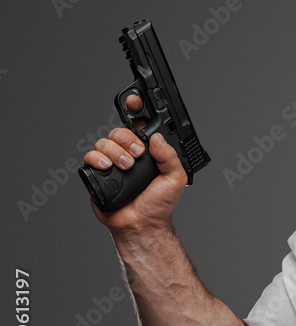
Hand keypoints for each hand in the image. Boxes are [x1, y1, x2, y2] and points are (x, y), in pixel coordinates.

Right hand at [82, 94, 187, 231]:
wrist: (141, 224)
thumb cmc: (159, 204)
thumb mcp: (175, 178)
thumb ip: (170, 157)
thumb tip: (157, 138)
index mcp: (147, 151)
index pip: (139, 125)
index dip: (136, 110)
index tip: (135, 102)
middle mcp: (128, 153)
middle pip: (119, 131)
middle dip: (127, 139)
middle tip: (138, 155)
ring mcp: (112, 162)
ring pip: (104, 141)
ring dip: (115, 151)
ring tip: (127, 167)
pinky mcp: (97, 173)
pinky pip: (90, 156)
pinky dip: (98, 158)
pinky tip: (108, 167)